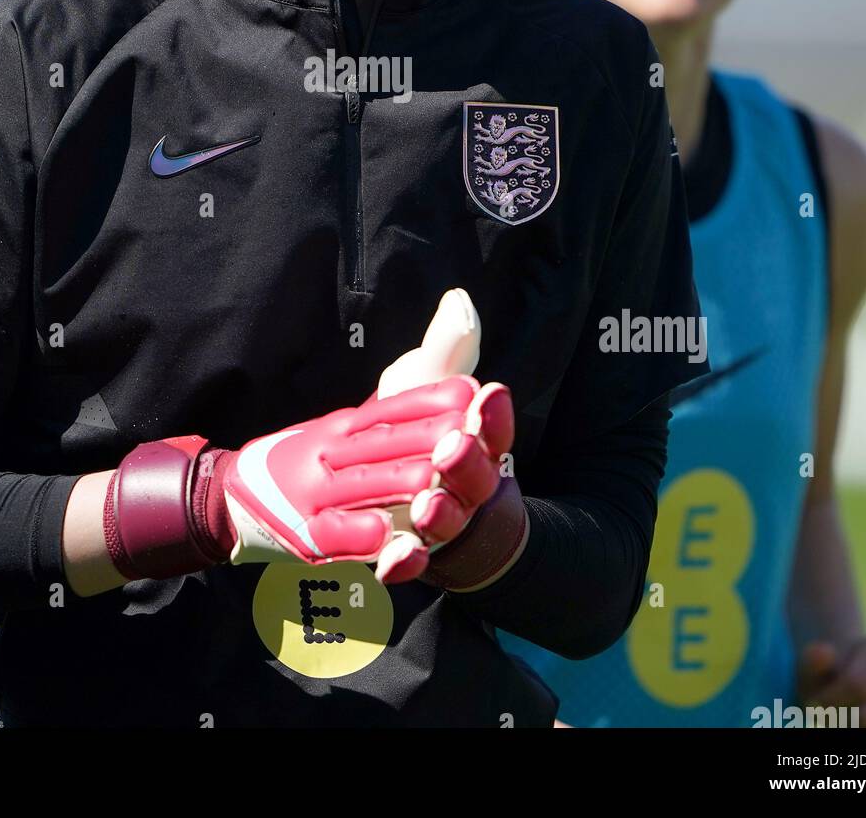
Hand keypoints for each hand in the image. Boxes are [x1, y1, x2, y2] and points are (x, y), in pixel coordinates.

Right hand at [220, 373, 500, 583]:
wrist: (236, 494)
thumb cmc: (312, 461)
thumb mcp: (348, 428)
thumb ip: (394, 410)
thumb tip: (446, 359)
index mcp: (345, 424)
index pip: (390, 407)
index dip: (428, 400)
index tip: (468, 392)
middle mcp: (328, 450)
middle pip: (380, 441)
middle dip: (424, 437)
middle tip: (466, 433)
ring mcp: (313, 492)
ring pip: (359, 483)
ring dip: (395, 482)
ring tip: (432, 480)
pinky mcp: (304, 535)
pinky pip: (331, 534)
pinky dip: (356, 534)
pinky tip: (382, 533)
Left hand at [372, 288, 520, 588]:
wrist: (370, 487)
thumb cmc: (412, 426)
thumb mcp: (424, 384)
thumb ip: (445, 348)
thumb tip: (458, 300)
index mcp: (475, 445)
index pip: (494, 430)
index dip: (495, 415)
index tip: (490, 393)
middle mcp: (464, 489)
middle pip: (474, 479)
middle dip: (466, 464)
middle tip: (453, 446)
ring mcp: (438, 527)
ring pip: (447, 525)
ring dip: (440, 517)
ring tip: (428, 505)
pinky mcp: (404, 554)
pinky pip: (407, 565)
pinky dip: (402, 564)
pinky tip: (393, 558)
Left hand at [797, 638, 865, 726]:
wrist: (851, 686)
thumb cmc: (830, 677)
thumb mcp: (813, 667)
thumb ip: (813, 660)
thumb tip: (822, 652)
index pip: (857, 684)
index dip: (829, 701)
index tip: (815, 702)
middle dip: (844, 721)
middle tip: (832, 715)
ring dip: (858, 732)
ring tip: (849, 719)